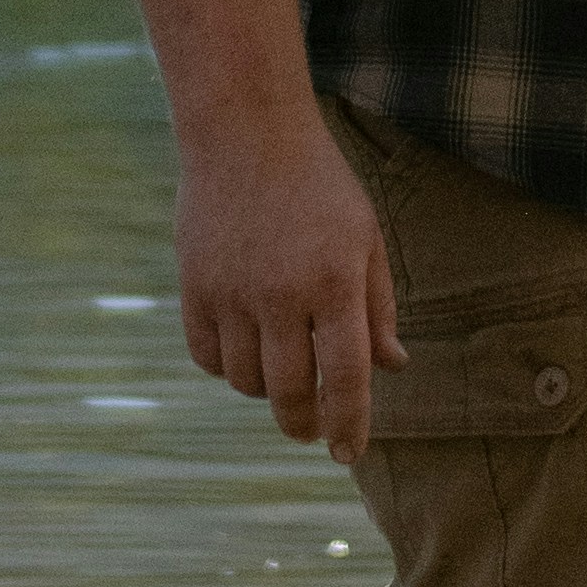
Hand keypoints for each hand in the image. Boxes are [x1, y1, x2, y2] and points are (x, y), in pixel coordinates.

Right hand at [171, 107, 403, 451]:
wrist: (247, 133)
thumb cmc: (320, 185)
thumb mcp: (366, 237)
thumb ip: (379, 307)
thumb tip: (392, 367)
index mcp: (335, 283)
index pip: (345, 378)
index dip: (350, 425)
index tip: (349, 454)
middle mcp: (281, 295)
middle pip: (289, 393)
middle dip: (304, 424)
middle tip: (312, 430)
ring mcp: (232, 292)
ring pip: (246, 381)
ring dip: (267, 392)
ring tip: (282, 372)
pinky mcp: (195, 286)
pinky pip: (207, 356)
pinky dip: (226, 367)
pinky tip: (245, 352)